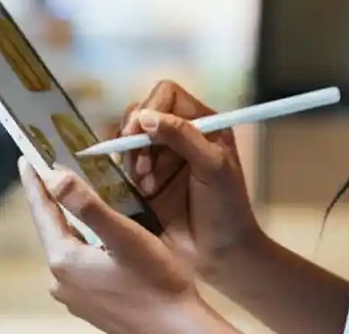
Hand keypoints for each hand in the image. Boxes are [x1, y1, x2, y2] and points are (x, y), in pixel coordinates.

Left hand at [19, 159, 233, 332]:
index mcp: (65, 260)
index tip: (27, 158)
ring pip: (68, 246)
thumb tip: (55, 177)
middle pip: (54, 228)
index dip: (35, 182)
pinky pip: (80, 263)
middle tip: (57, 168)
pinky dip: (86, 243)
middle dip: (56, 199)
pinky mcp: (89, 302)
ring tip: (83, 198)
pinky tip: (103, 237)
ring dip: (74, 222)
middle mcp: (61, 280)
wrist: (173, 330)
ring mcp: (74, 295)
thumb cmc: (157, 283)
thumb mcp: (124, 236)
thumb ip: (88, 206)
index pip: (42, 211)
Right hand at [121, 81, 262, 281]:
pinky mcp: (144, 179)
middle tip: (143, 168)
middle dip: (136, 137)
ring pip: (127, 139)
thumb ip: (183, 137)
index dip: (151, 108)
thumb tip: (147, 117)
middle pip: (141, 113)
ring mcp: (159, 157)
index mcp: (202, 122)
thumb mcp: (213, 166)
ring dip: (132, 159)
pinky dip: (125, 174)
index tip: (142, 132)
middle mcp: (178, 134)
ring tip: (147, 184)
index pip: (167, 94)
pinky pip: (122, 164)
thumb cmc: (227, 207)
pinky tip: (142, 191)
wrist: (221, 253)